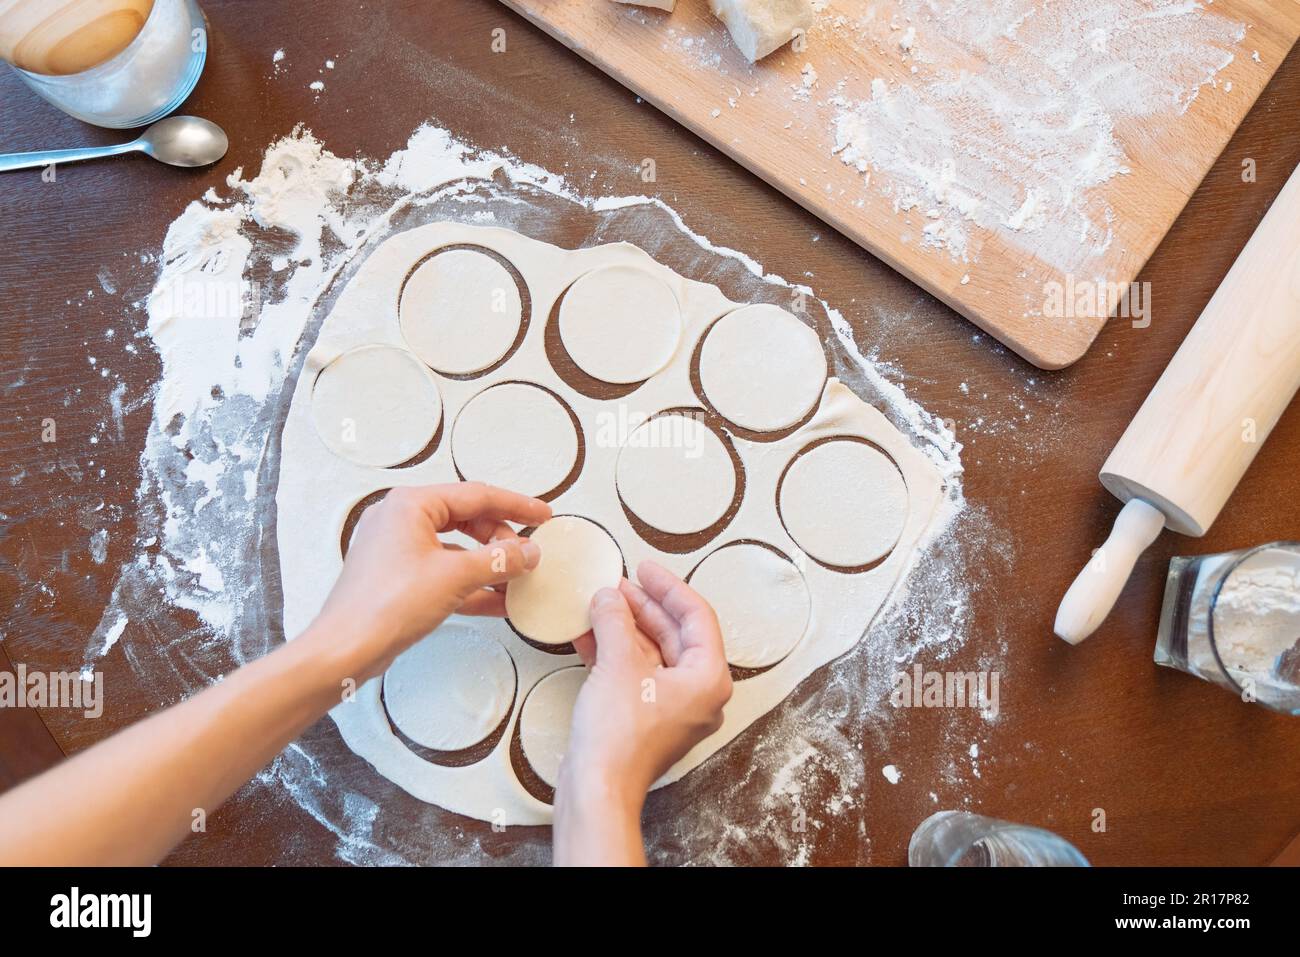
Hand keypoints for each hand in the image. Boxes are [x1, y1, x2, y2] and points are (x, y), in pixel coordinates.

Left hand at [310, 482, 550, 682]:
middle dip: (501, 539)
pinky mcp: (398, 578)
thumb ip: (498, 560)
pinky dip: (470, 584)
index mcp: (410, 505)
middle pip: (467, 519)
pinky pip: (444, 572)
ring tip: (518, 578)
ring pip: (456, 548)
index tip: (543, 514)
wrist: (345, 650)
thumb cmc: (385, 605)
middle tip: (528, 555)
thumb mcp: (454, 576)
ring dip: (488, 564)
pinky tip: (498, 600)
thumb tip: (528, 552)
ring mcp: (397, 550)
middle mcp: (401, 520)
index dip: (516, 505)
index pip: (476, 495)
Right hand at [560, 560, 731, 822]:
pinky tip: (588, 634)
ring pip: (652, 653)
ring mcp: (673, 707)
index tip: (644, 569)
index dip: (669, 587)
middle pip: (675, 634)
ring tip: (598, 604)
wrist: (597, 788)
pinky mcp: (647, 718)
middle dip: (643, 606)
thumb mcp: (617, 663)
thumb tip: (608, 596)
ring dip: (625, 627)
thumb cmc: (618, 733)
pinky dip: (615, 652)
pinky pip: (636, 673)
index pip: (697, 617)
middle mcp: (699, 693)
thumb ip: (615, 620)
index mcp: (709, 678)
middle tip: (616, 584)